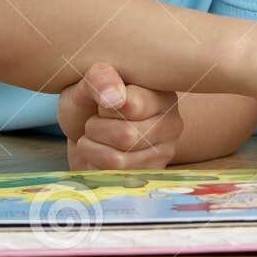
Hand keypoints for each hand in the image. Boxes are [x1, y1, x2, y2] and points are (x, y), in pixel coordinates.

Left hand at [56, 62, 183, 168]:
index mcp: (163, 94)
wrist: (84, 129)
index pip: (132, 106)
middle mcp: (171, 124)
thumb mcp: (88, 83)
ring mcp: (163, 154)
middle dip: (95, 129)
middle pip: (125, 135)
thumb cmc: (91, 101)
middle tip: (93, 121)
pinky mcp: (148, 176)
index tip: (101, 102)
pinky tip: (98, 154)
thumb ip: (100, 78)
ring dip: (92, 148)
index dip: (105, 106)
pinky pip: (112, 178)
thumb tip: (114, 98)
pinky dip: (94, 165)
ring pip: (117, 160)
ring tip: (94, 137)